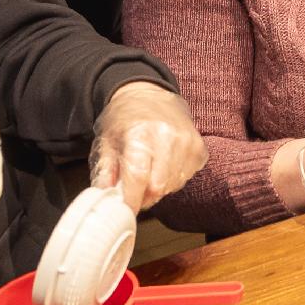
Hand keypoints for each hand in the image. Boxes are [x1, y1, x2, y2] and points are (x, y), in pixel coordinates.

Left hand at [89, 82, 206, 212]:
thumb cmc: (125, 119)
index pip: (138, 177)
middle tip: (134, 190)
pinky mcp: (200, 148)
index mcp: (140, 134)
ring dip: (158, 187)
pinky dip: (173, 178)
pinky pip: (186, 177)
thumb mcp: (106, 141)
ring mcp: (188, 142)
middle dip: (144, 196)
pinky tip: (163, 165)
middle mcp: (168, 137)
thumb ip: (105, 170)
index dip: (130, 200)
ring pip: (173, 185)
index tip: (124, 210)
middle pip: (158, 187)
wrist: (149, 94)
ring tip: (148, 172)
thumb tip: (105, 196)